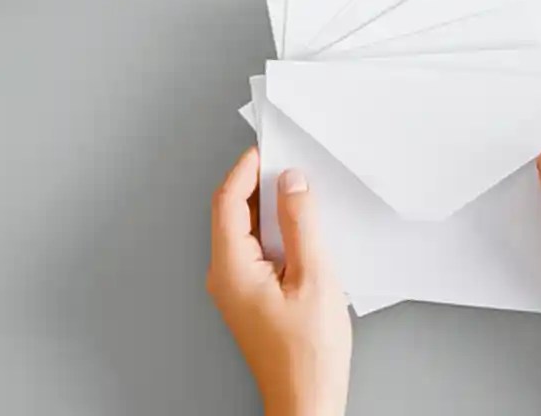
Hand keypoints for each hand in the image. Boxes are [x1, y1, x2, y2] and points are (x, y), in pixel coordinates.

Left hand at [206, 148, 351, 415]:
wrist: (307, 399)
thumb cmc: (309, 352)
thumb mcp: (315, 276)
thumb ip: (302, 224)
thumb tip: (292, 183)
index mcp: (232, 268)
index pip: (229, 202)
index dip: (246, 170)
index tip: (267, 149)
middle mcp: (225, 276)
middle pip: (233, 213)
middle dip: (259, 183)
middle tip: (289, 162)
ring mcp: (236, 288)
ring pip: (246, 231)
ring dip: (270, 207)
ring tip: (300, 191)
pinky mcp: (251, 296)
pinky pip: (257, 250)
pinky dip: (276, 230)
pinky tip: (302, 229)